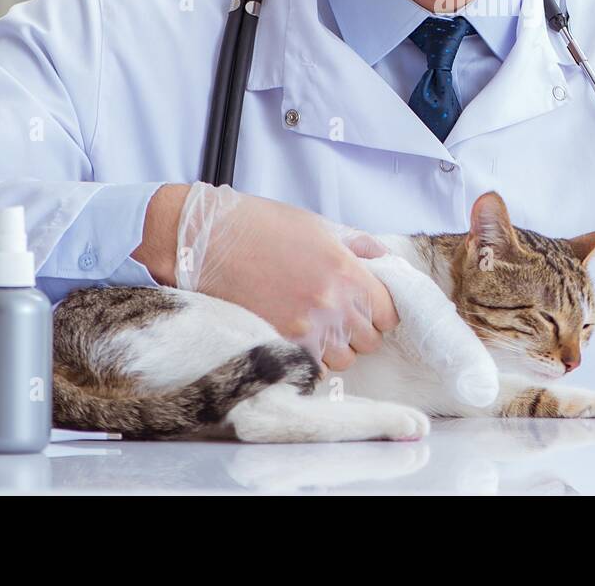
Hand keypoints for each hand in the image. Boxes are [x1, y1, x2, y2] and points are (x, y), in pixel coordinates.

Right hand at [168, 182, 398, 371]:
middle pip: (370, 341)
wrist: (205, 239)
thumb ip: (360, 246)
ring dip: (338, 347)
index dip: (382, 310)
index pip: (389, 314)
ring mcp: (303, 330)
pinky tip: (300, 335)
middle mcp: (330, 306)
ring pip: (343, 360)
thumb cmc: (261, 225)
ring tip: (320, 325)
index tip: (372, 305)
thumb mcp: (320, 226)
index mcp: (346, 272)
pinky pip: (312, 369)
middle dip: (362, 329)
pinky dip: (312, 358)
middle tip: (344, 313)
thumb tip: (386, 262)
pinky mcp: (277, 345)